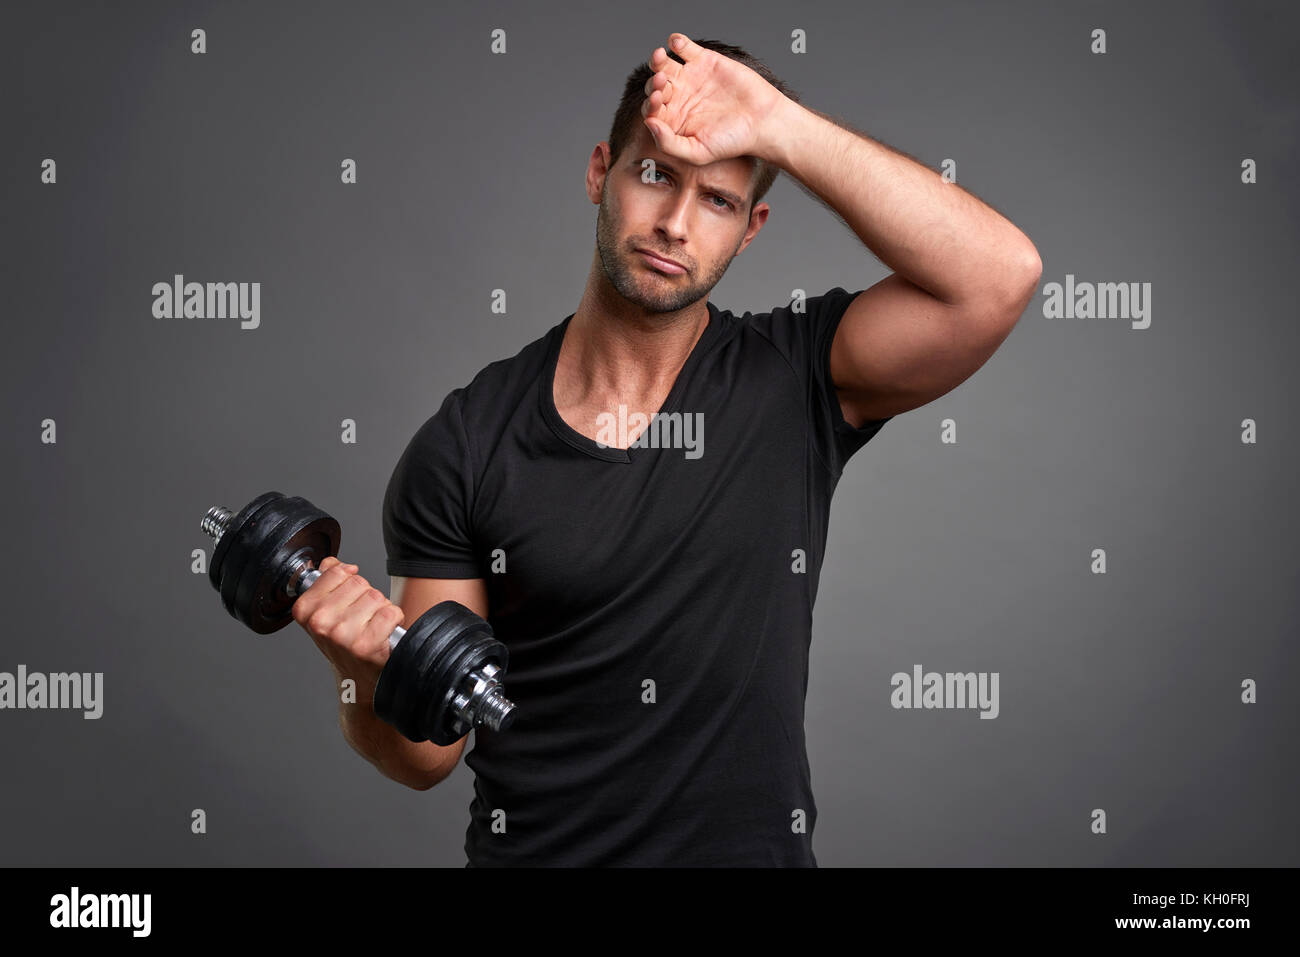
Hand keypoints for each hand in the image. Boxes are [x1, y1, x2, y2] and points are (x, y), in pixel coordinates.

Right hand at [291, 555, 404, 701]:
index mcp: (305, 611)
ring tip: (372, 626)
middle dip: (366, 596)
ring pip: (376, 596)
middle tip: (361, 618)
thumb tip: (332, 563)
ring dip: (381, 609)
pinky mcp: (366, 645)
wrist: (356, 679)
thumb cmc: (344, 643)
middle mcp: (321, 623)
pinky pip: (391, 612)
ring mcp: (343, 635)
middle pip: (359, 583)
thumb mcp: (325, 612)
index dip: (348, 582)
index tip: (347, 599)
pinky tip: (383, 634)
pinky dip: (394, 620)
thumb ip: (326, 582)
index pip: (337, 571)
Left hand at [640, 33, 790, 167]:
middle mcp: (678, 98)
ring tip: (659, 58)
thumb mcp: (697, 153)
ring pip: (664, 65)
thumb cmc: (731, 142)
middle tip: (662, 82)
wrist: (762, 122)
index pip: (651, 109)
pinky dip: (677, 42)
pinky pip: (684, 48)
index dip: (649, 104)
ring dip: (657, 61)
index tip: (657, 101)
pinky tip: (675, 42)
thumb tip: (648, 124)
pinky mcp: (705, 61)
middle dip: (654, 83)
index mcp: (673, 120)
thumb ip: (669, 143)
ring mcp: (690, 78)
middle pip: (655, 86)